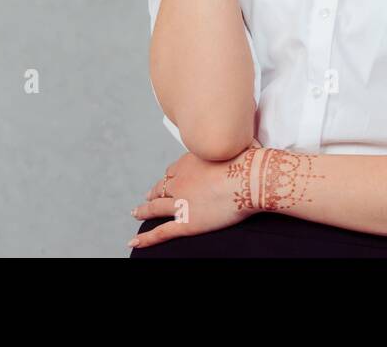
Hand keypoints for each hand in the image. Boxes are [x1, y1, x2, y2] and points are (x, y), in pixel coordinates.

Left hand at [128, 139, 264, 250]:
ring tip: (137, 213)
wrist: (251, 178)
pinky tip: (134, 242)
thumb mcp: (233, 146)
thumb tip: (242, 144)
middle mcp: (181, 181)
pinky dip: (146, 238)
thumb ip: (228, 148)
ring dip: (144, 210)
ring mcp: (182, 202)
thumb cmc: (249, 161)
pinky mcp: (187, 222)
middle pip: (162, 187)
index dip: (170, 176)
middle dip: (154, 192)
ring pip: (156, 208)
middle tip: (148, 196)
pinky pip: (162, 232)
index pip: (174, 170)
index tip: (169, 179)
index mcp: (190, 162)